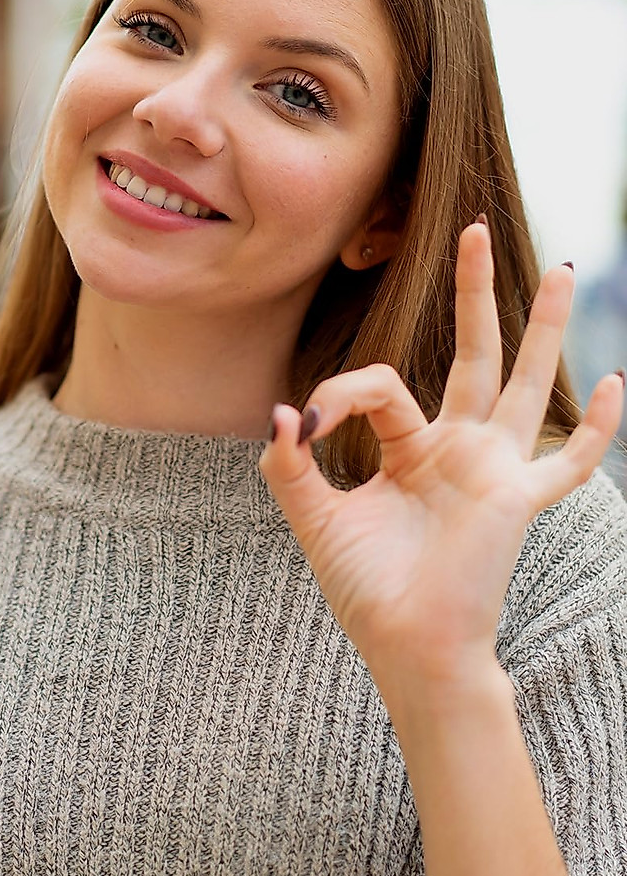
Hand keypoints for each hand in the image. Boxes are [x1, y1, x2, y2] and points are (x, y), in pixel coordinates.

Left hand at [258, 219, 623, 691]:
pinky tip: (613, 383)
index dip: (338, 393)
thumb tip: (281, 408)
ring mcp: (493, 469)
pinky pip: (568, 462)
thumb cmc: (365, 588)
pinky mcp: (517, 499)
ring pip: (523, 381)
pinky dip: (594, 429)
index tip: (302, 425)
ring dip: (542, 326)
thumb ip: (290, 463)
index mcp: (409, 448)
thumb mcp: (313, 517)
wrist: (405, 647)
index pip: (381, 384)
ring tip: (563, 268)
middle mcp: (456, 448)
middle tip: (474, 228)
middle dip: (474, 291)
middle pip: (470, 352)